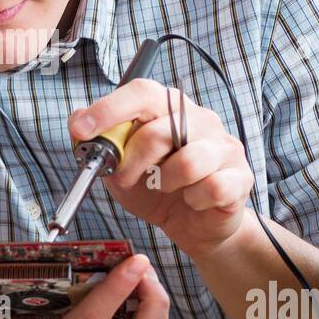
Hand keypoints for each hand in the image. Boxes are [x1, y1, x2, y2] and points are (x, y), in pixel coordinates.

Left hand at [68, 78, 253, 260]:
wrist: (193, 226)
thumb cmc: (157, 189)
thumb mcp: (120, 167)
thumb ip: (102, 143)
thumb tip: (78, 121)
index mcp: (170, 108)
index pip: (142, 92)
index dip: (109, 109)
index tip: (82, 130)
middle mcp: (200, 120)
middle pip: (159, 130)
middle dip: (131, 162)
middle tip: (125, 178)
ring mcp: (224, 146)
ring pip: (189, 161)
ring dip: (164, 183)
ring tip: (163, 188)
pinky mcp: (240, 176)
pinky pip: (212, 187)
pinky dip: (193, 200)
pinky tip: (191, 201)